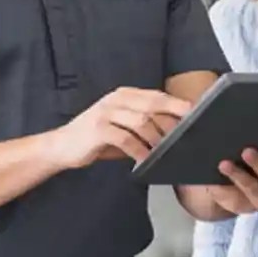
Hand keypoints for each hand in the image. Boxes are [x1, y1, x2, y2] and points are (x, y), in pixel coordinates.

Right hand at [48, 87, 191, 169]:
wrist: (61, 146)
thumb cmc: (95, 139)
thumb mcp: (120, 126)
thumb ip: (142, 124)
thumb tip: (173, 131)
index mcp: (123, 95)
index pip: (156, 96)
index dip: (177, 104)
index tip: (196, 114)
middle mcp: (116, 99)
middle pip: (153, 105)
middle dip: (174, 119)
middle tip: (189, 134)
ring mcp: (106, 113)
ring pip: (142, 121)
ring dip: (157, 138)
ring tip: (166, 152)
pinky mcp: (99, 129)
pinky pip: (126, 139)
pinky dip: (139, 151)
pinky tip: (145, 161)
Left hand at [205, 145, 257, 214]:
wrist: (229, 182)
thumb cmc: (245, 157)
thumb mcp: (252, 147)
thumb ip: (254, 138)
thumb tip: (241, 121)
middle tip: (246, 151)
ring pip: (252, 188)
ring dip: (239, 175)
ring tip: (224, 164)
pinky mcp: (242, 206)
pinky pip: (233, 198)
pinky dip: (223, 188)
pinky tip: (214, 180)